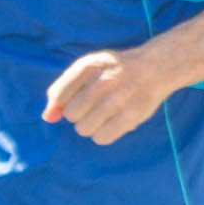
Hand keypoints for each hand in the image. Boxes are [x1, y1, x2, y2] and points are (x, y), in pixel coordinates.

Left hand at [41, 48, 175, 144]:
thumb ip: (62, 91)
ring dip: (90, 126)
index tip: (79, 97)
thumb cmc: (115, 71)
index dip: (65, 102)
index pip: (59, 96)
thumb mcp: (87, 69)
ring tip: (104, 115)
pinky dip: (103, 135)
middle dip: (79, 114)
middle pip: (71, 115)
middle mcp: (103, 81)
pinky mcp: (132, 115)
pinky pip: (102, 138)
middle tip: (94, 106)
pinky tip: (111, 124)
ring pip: (84, 128)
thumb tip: (47, 118)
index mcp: (89, 66)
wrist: (156, 67)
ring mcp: (119, 99)